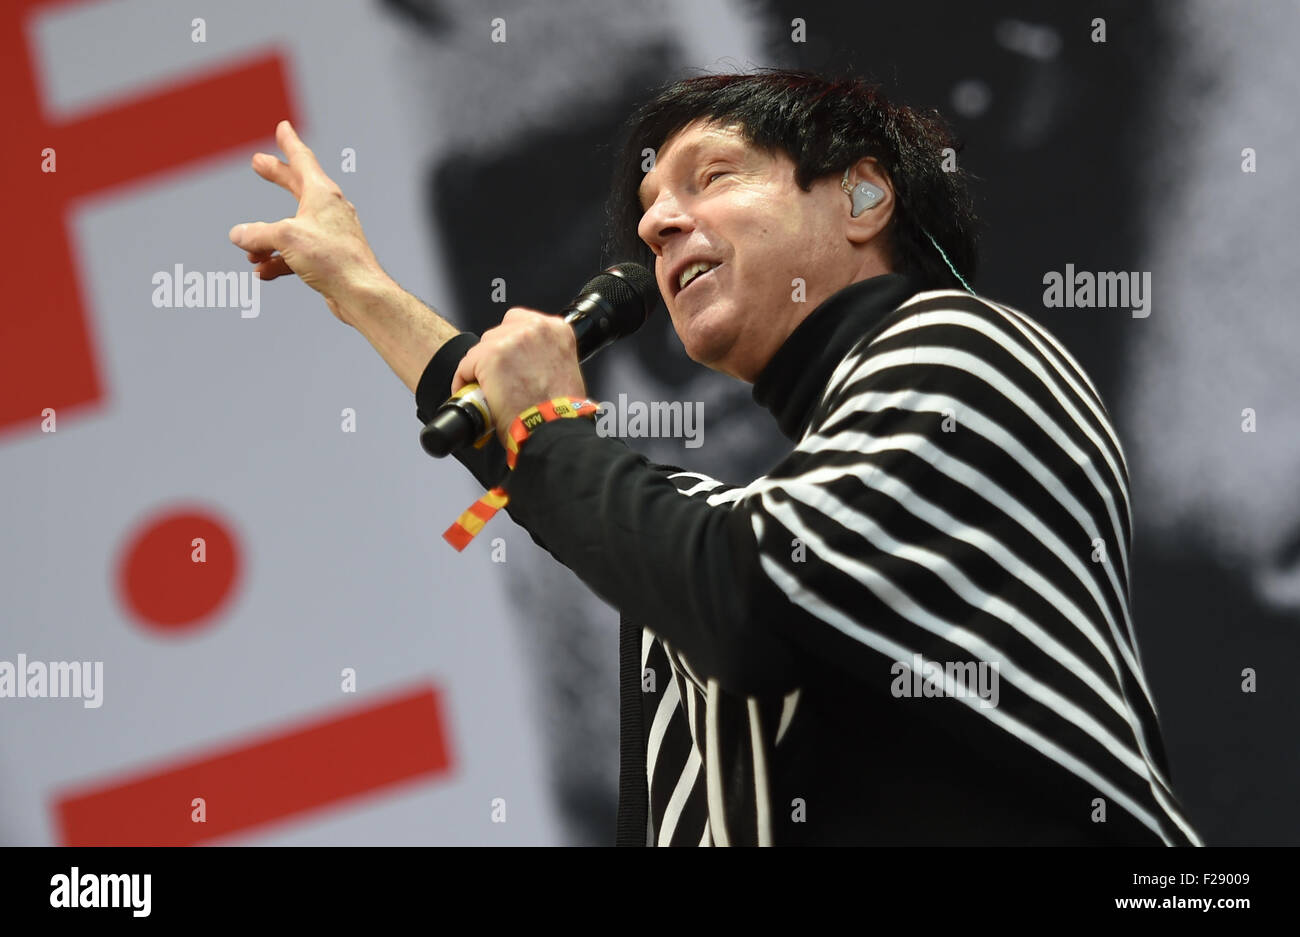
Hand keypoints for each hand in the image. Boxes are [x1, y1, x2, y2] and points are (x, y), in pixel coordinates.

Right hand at [228, 120, 386, 324]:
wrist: (360, 293)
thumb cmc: (331, 258)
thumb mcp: (285, 237)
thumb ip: (257, 233)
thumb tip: (238, 235)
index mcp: (322, 194)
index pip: (302, 160)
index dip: (289, 142)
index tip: (283, 127)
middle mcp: (329, 211)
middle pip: (297, 187)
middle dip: (277, 176)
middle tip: (258, 163)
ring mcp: (330, 235)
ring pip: (291, 228)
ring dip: (267, 238)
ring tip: (249, 251)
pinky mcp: (328, 259)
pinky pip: (296, 254)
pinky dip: (278, 261)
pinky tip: (263, 272)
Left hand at [451, 308, 587, 446]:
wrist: (553, 428)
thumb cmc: (560, 409)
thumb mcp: (564, 369)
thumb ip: (547, 355)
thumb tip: (529, 362)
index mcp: (556, 329)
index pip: (521, 323)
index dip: (512, 345)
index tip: (510, 361)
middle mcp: (534, 329)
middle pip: (499, 333)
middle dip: (496, 356)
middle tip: (501, 379)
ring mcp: (510, 340)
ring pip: (482, 348)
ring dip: (482, 368)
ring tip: (489, 388)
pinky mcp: (489, 356)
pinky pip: (466, 365)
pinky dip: (465, 380)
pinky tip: (477, 394)